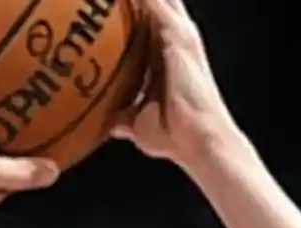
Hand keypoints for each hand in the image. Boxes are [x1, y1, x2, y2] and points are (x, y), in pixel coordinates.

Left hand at [112, 0, 242, 168]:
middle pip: (154, 6)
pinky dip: (143, 1)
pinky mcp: (180, 39)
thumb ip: (124, 116)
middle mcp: (173, 43)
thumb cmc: (174, 136)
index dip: (128, 12)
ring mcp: (179, 38)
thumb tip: (111, 123)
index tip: (102, 9)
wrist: (197, 140)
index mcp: (162, 58)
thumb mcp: (138, 124)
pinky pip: (158, 7)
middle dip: (135, 2)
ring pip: (158, 2)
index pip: (144, 25)